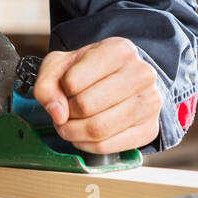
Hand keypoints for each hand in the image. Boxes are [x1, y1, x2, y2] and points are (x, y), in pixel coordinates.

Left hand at [32, 37, 161, 153]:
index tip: (66, 90)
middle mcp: (141, 73)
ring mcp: (150, 102)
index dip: (61, 91)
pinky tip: (85, 135)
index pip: (72, 81)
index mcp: (119, 50)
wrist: (125, 80)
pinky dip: (87, 145)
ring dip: (74, 133)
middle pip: (85, 106)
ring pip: (98, 130)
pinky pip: (107, 147)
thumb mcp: (62, 64)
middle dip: (67, 115)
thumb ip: (47, 83)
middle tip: (66, 112)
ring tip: (72, 124)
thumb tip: (58, 114)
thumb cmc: (92, 71)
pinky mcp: (149, 129)